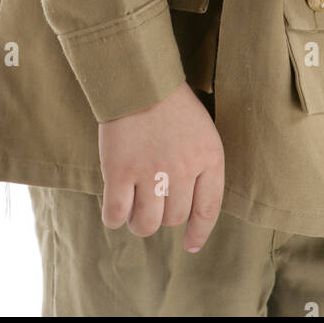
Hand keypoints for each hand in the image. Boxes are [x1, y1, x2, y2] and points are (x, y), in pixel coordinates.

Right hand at [98, 81, 224, 252]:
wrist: (138, 77)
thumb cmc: (171, 103)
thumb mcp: (202, 131)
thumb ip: (201, 167)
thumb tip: (193, 213)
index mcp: (208, 157)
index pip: (208, 210)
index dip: (199, 232)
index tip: (191, 244)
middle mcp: (182, 169)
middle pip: (174, 218)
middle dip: (164, 216)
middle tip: (154, 201)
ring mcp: (150, 172)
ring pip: (147, 224)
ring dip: (140, 223)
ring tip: (135, 212)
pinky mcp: (119, 172)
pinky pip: (117, 214)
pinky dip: (115, 218)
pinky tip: (116, 211)